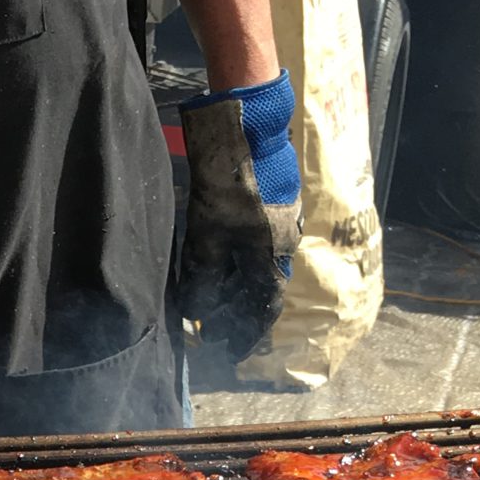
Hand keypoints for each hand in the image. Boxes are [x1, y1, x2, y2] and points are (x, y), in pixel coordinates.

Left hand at [176, 70, 302, 365]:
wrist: (245, 128)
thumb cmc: (227, 186)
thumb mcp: (207, 238)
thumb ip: (204, 279)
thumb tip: (197, 314)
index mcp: (272, 258)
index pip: (263, 310)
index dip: (247, 334)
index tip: (231, 352)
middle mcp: (283, 243)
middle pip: (262, 291)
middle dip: (238, 314)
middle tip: (214, 331)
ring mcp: (282, 220)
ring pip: (259, 268)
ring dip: (237, 289)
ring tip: (213, 301)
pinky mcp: (274, 200)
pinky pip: (257, 245)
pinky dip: (239, 263)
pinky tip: (220, 262)